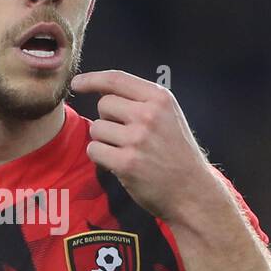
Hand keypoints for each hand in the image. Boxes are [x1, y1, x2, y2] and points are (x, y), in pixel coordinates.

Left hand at [71, 70, 221, 222]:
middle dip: (107, 119)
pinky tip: (118, 164)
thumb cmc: (177, 154)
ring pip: (96, 128)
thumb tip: (101, 91)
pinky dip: (100, 158)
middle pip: (103, 104)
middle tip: (125, 136)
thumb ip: (140, 101)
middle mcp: (149, 115)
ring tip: (125, 151)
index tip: (77, 83)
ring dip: (104, 141)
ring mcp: (137, 139)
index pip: (116, 79)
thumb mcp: (169, 117)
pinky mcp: (126, 163)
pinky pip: (94, 150)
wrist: (193, 191)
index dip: (92, 79)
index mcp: (160, 99)